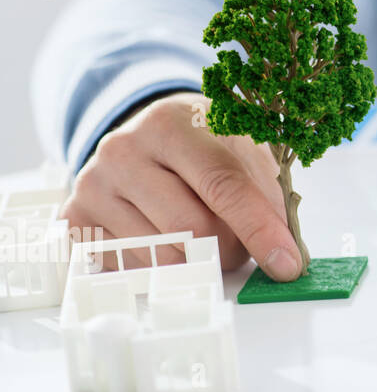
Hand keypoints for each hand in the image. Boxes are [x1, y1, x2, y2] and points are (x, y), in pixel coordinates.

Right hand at [61, 92, 302, 278]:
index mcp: (172, 123)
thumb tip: (287, 253)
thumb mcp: (243, 149)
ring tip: (205, 236)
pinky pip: (133, 267)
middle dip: (231, 246)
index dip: (259, 228)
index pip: (223, 184)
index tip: (287, 263)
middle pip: (193, 227)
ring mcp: (92, 185)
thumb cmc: (205, 143)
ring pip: (164, 255)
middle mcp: (123, 150)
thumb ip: (267, 193)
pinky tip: (167, 237)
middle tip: (241, 241)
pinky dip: (164, 265)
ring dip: (200, 261)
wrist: (147, 131)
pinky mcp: (75, 218)